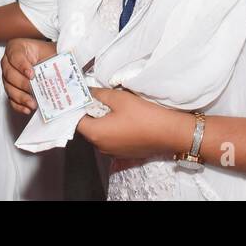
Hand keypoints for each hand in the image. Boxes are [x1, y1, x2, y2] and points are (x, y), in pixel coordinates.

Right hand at [0, 37, 55, 114]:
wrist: (46, 58)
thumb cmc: (46, 53)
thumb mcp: (49, 50)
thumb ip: (54, 56)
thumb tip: (64, 69)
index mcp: (16, 48)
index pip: (15, 56)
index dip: (22, 66)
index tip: (32, 74)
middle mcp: (8, 62)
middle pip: (9, 74)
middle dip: (22, 83)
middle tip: (33, 89)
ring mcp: (7, 77)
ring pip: (9, 88)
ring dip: (21, 97)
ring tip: (32, 103)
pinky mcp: (10, 89)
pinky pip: (11, 99)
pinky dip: (19, 105)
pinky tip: (27, 108)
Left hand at [75, 88, 194, 160]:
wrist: (169, 133)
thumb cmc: (142, 114)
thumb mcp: (119, 98)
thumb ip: (99, 94)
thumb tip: (88, 91)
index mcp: (95, 133)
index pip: (76, 120)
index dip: (77, 107)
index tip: (80, 96)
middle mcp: (100, 146)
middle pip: (88, 127)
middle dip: (90, 113)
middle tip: (96, 97)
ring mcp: (112, 152)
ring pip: (100, 134)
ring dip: (102, 121)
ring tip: (110, 105)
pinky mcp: (124, 154)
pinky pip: (112, 139)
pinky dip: (112, 129)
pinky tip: (122, 118)